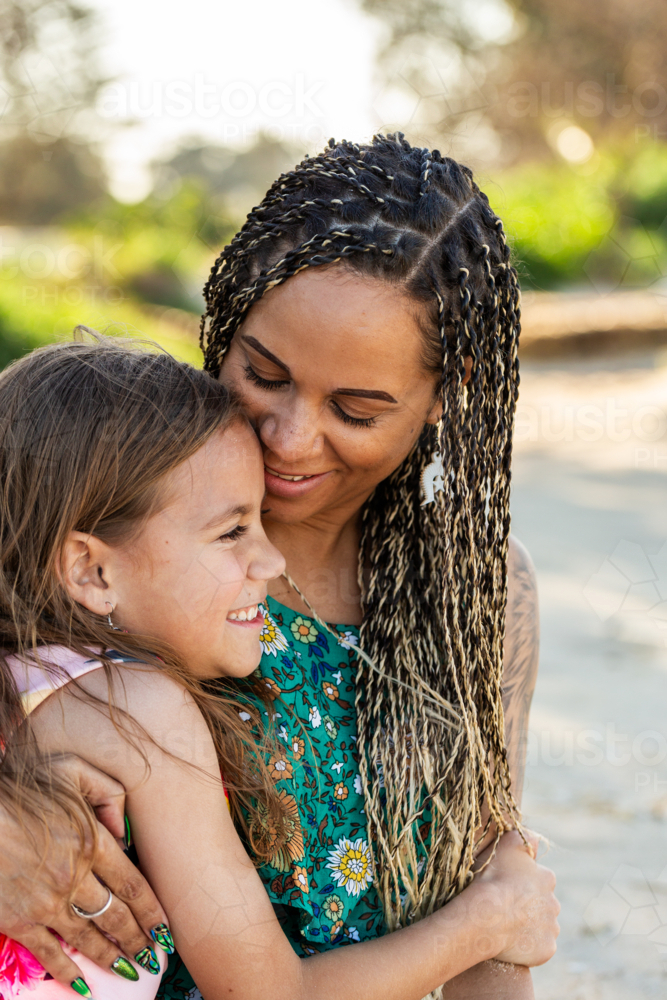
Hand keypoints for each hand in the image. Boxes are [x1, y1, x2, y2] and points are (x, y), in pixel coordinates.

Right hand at [0, 755, 171, 990]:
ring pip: (88, 937)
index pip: (133, 884)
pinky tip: (81, 984)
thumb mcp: (73, 772)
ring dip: (111, 957)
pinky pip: (47, 952)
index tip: (165, 929)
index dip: (153, 911)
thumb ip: (108, 793)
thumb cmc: (23, 787)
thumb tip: (125, 832)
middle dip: (138, 940)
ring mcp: (45, 901)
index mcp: (91, 841)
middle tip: (153, 957)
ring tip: (128, 971)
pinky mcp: (17, 919)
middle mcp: (73, 876)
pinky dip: (66, 971)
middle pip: (116, 916)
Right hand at [471, 829, 558, 967]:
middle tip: (505, 907)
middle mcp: (555, 903)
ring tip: (506, 925)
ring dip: (529, 925)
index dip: (521, 883)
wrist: (486, 915)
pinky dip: (529, 946)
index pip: (539, 880)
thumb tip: (535, 839)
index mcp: (548, 878)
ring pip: (542, 926)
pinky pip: (539, 947)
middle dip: (528, 905)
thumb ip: (524, 838)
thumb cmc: (493, 878)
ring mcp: (552, 928)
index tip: (507, 887)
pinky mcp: (547, 949)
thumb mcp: (507, 845)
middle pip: (542, 904)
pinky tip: (512, 941)